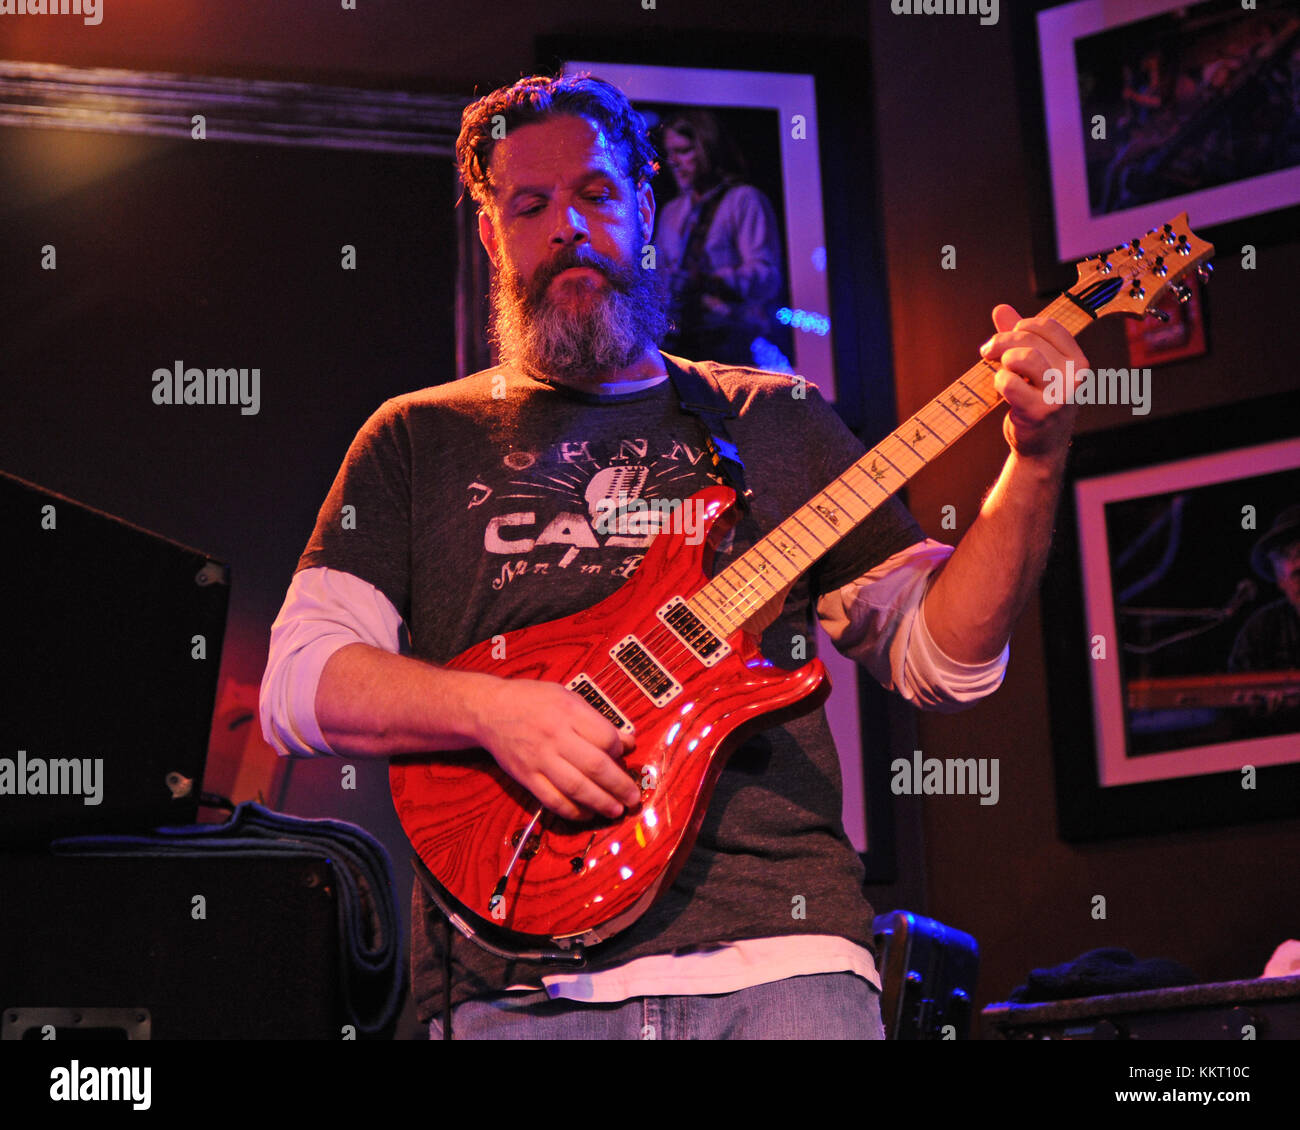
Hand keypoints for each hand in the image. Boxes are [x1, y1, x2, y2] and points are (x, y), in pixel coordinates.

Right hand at [472, 677, 639, 821]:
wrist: (489, 710)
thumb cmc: (532, 700)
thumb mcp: (567, 697)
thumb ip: (597, 720)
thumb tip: (628, 742)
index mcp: (567, 712)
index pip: (604, 737)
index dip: (619, 750)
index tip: (623, 755)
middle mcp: (554, 737)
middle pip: (594, 766)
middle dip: (619, 785)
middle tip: (633, 797)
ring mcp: (539, 760)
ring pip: (576, 788)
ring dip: (601, 802)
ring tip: (617, 810)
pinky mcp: (527, 777)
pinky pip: (552, 800)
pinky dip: (573, 811)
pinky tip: (587, 813)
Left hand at [979, 304, 1084, 462]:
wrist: (1042, 448)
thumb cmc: (1039, 404)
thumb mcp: (1035, 369)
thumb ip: (1019, 338)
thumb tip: (1001, 309)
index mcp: (1077, 361)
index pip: (1049, 327)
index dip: (1022, 325)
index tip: (1007, 335)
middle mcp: (1074, 377)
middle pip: (1030, 339)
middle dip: (1001, 341)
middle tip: (987, 351)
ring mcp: (1059, 395)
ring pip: (1022, 357)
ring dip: (1002, 359)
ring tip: (998, 369)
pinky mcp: (1039, 412)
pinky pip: (1010, 383)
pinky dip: (999, 381)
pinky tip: (1001, 389)